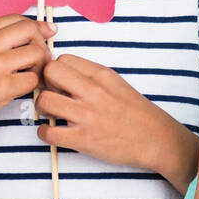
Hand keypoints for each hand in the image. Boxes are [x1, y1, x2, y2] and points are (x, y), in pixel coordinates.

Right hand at [0, 15, 54, 143]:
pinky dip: (33, 84)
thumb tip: (36, 29)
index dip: (36, 27)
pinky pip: (33, 80)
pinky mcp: (1, 88)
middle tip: (39, 60)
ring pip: (36, 55)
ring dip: (39, 66)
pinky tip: (23, 88)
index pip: (19, 19)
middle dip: (41, 45)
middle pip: (31, 32)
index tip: (44, 36)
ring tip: (30, 75)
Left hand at [36, 54, 179, 172]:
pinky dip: (44, 132)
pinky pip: (49, 133)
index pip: (63, 59)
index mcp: (101, 75)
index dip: (56, 70)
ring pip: (45, 101)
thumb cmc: (135, 112)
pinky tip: (51, 131)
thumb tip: (62, 72)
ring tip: (51, 114)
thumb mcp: (116, 82)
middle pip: (49, 73)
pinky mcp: (84, 140)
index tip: (58, 81)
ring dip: (42, 108)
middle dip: (44, 83)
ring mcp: (87, 116)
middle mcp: (93, 91)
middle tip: (51, 94)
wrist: (156, 140)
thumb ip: (90, 75)